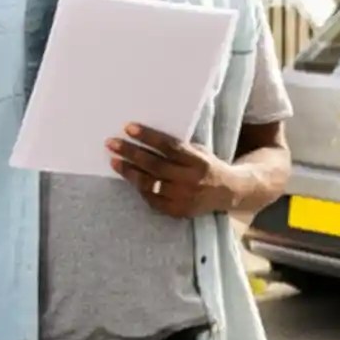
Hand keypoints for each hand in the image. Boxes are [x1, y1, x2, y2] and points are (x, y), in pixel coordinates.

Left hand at [107, 123, 238, 218]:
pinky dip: (139, 188)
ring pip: (150, 184)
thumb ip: (178, 148)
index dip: (148, 137)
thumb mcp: (199, 151)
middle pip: (155, 165)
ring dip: (129, 172)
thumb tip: (145, 137)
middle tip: (112, 143)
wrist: (226, 192)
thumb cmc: (207, 166)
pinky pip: (152, 199)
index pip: (169, 147)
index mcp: (198, 161)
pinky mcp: (177, 211)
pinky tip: (130, 177)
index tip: (128, 127)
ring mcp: (183, 198)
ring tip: (114, 161)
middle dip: (131, 153)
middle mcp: (191, 180)